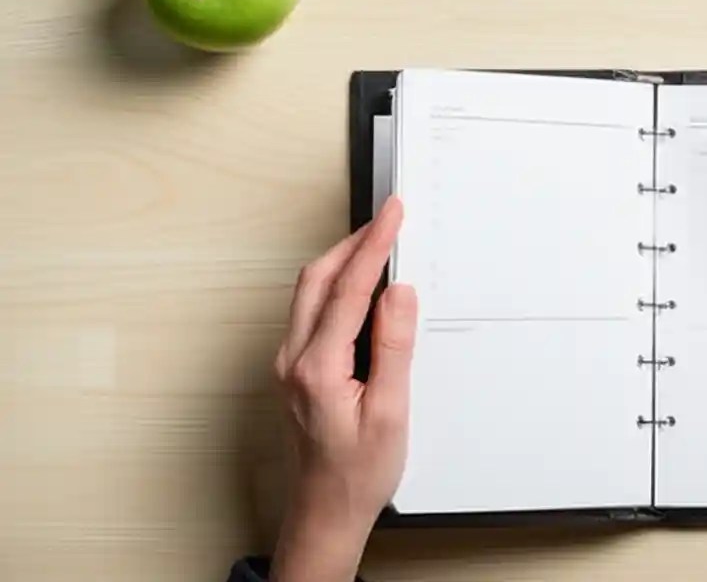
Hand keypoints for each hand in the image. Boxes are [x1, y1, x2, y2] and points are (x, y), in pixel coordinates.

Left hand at [269, 198, 417, 581]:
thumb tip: (398, 293)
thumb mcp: (390, 411)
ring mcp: (289, 363)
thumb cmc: (358, 472)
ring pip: (310, 291)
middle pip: (318, 279)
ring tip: (379, 241)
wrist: (327, 510)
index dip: (374, 244)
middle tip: (388, 218)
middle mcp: (293, 359)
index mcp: (318, 368)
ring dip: (343, 261)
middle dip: (355, 242)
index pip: (349, 289)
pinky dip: (337, 286)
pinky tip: (361, 286)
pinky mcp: (295, 369)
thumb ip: (393, 347)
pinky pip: (311, 311)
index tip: (393, 214)